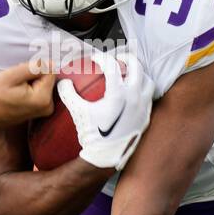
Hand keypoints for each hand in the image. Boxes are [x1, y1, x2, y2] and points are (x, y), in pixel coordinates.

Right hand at [0, 60, 55, 126]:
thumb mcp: (10, 76)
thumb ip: (33, 68)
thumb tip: (52, 63)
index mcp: (42, 99)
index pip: (50, 72)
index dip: (36, 68)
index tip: (22, 76)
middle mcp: (48, 106)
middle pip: (48, 78)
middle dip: (35, 75)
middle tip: (18, 82)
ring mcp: (46, 110)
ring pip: (45, 83)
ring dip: (33, 81)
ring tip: (18, 88)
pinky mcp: (43, 109)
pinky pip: (42, 90)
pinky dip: (33, 88)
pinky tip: (21, 93)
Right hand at [57, 51, 153, 170]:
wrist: (107, 157)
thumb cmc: (93, 135)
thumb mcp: (78, 113)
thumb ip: (69, 95)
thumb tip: (63, 83)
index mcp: (119, 94)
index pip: (112, 65)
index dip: (103, 57)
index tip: (96, 57)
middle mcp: (135, 97)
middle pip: (136, 67)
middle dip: (126, 58)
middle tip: (117, 58)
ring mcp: (143, 106)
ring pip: (147, 80)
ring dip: (138, 73)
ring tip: (129, 73)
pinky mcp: (146, 116)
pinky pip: (149, 96)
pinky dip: (142, 89)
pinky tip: (133, 93)